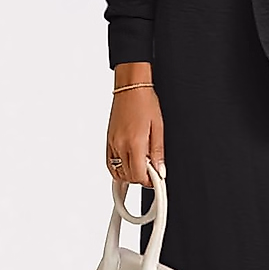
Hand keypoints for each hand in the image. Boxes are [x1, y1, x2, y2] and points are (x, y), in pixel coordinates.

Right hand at [106, 63, 163, 187]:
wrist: (130, 88)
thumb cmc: (145, 103)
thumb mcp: (158, 128)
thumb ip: (158, 152)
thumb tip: (160, 171)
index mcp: (134, 142)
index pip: (138, 175)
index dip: (149, 182)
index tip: (157, 180)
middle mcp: (120, 145)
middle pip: (128, 176)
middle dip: (141, 178)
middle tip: (152, 171)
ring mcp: (112, 143)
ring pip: (118, 172)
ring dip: (130, 174)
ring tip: (142, 166)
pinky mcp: (108, 141)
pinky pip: (110, 163)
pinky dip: (120, 169)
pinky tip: (130, 164)